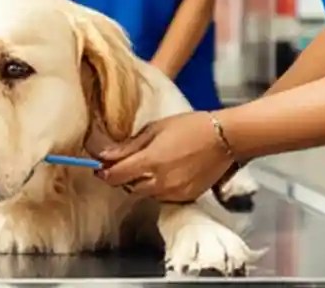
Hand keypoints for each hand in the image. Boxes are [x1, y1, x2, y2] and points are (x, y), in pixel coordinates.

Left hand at [94, 112, 234, 202]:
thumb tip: (104, 156)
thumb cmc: (190, 127)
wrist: (224, 138)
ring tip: (150, 165)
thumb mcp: (155, 129)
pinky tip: (166, 172)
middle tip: (126, 164)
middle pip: (128, 188)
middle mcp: (160, 182)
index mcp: (150, 162)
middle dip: (123, 178)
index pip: (115, 176)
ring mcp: (174, 192)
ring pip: (145, 194)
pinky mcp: (186, 198)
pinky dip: (159, 188)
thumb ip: (129, 146)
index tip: (100, 168)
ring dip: (141, 183)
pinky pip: (163, 197)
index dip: (104, 173)